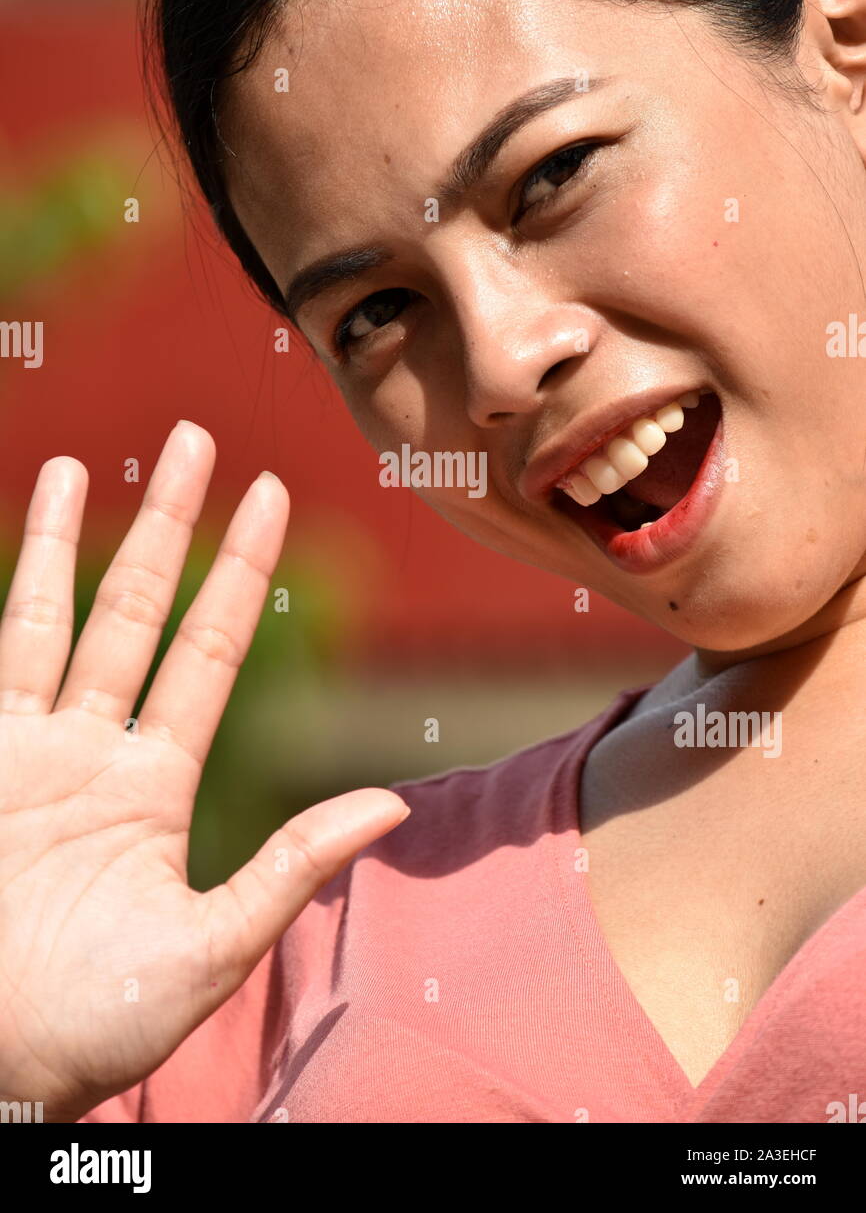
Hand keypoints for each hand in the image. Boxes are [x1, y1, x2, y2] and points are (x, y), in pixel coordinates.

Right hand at [0, 422, 408, 1120]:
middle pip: (136, 610)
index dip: (237, 570)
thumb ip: (290, 867)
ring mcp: (26, 752)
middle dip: (166, 525)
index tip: (270, 494)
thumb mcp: (211, 947)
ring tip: (76, 462)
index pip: (205, 649)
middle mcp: (94, 750)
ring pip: (49, 619)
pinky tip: (9, 534)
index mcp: (156, 784)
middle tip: (194, 436)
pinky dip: (1, 596)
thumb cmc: (102, 1025)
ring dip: (59, 539)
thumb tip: (393, 805)